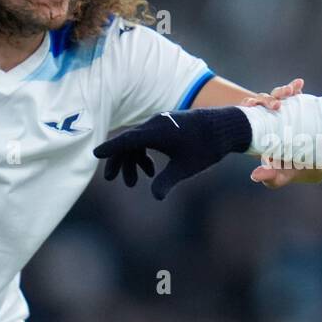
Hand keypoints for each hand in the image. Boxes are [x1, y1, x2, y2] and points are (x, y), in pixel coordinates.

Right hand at [94, 107, 252, 199]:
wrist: (225, 127)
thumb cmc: (206, 147)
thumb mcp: (186, 168)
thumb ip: (167, 182)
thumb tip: (155, 197)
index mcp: (156, 132)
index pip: (126, 140)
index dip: (110, 149)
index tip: (95, 154)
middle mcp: (155, 124)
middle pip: (128, 143)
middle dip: (120, 162)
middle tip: (113, 180)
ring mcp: (160, 123)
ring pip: (137, 142)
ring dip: (133, 161)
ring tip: (134, 183)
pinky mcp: (167, 126)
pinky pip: (147, 139)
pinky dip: (144, 154)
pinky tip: (150, 172)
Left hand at [240, 77, 321, 187]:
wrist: (317, 166)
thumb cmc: (294, 171)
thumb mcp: (282, 175)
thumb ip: (270, 177)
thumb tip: (254, 176)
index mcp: (262, 132)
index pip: (250, 114)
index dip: (249, 107)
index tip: (253, 105)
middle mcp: (271, 119)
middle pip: (263, 101)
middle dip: (266, 99)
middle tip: (277, 105)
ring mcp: (285, 113)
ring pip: (278, 96)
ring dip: (282, 91)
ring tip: (291, 92)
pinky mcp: (299, 108)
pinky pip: (296, 95)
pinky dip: (296, 87)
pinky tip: (299, 84)